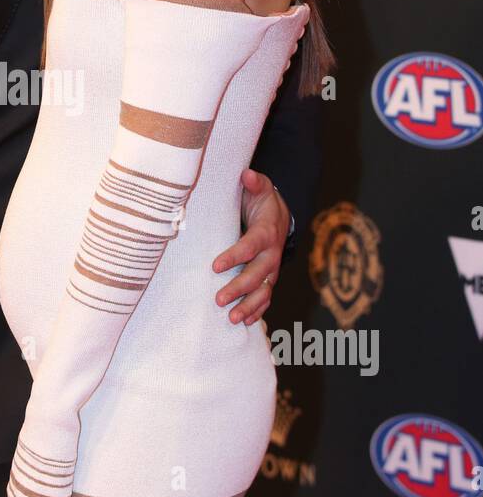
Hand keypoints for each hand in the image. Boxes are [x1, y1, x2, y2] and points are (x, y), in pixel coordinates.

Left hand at [212, 168, 288, 325]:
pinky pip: (266, 298)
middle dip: (239, 288)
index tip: (215, 266)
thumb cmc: (262, 202)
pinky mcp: (269, 278)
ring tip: (232, 318)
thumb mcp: (260, 188)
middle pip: (258, 275)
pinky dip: (257, 311)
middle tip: (218, 299)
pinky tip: (245, 322)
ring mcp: (271, 269)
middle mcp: (272, 254)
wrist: (280, 216)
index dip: (235, 256)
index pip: (251, 246)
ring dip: (249, 306)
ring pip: (264, 291)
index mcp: (266, 232)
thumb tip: (246, 174)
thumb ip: (255, 182)